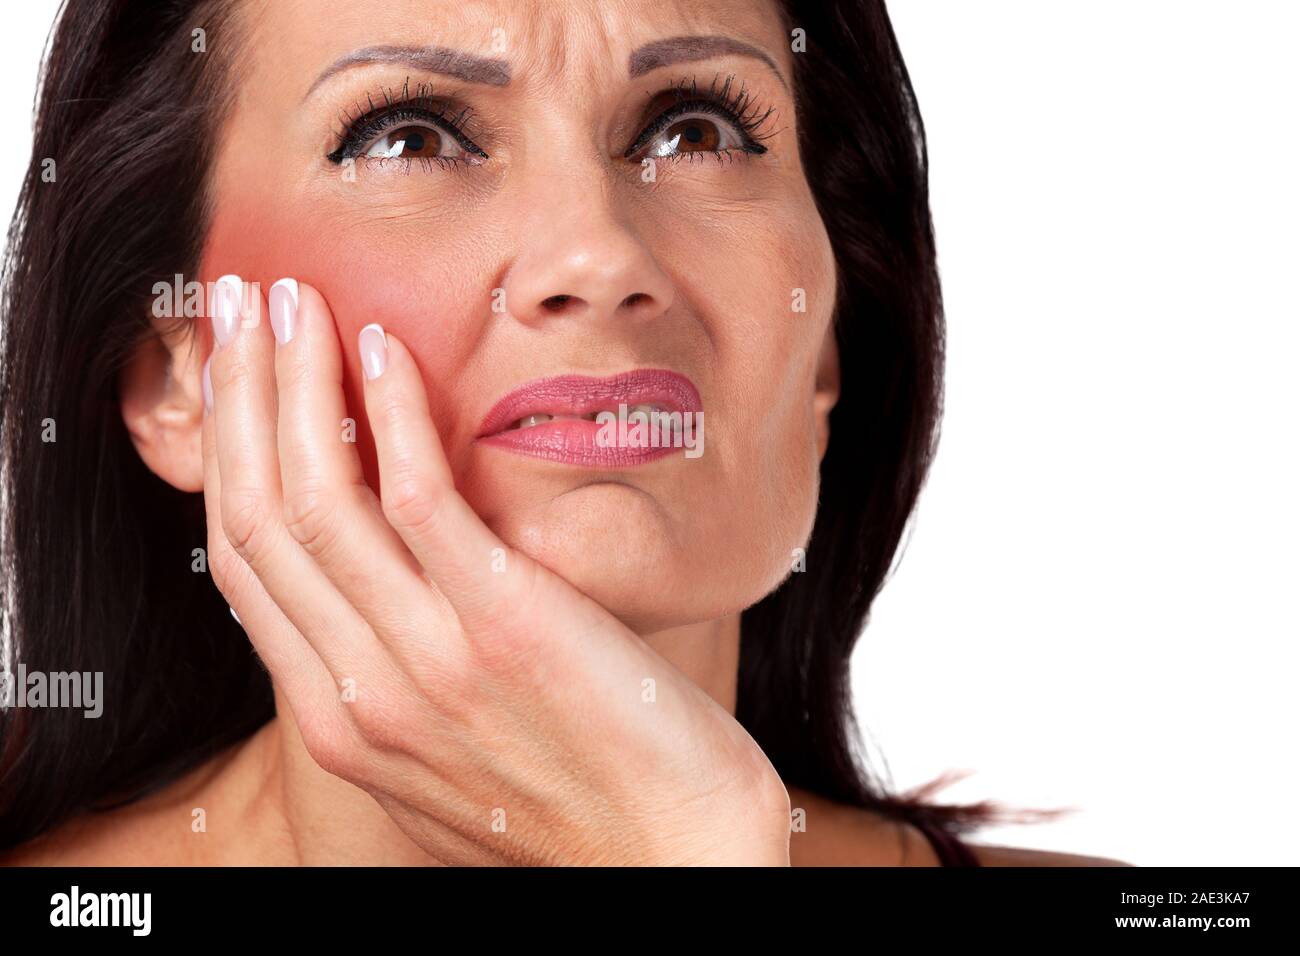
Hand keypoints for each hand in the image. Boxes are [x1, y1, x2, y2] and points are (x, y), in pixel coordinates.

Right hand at [200, 276, 791, 864]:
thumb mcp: (450, 750)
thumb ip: (397, 673)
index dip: (227, 457)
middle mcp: (361, 694)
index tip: (232, 375)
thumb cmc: (580, 796)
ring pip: (315, 500)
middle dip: (240, 398)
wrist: (675, 859)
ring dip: (294, 382)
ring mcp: (426, 663)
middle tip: (237, 305)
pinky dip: (388, 416)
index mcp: (342, 722)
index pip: (245, 568)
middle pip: (259, 520)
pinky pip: (417, 499)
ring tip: (290, 301)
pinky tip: (380, 348)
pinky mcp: (504, 627)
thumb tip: (378, 586)